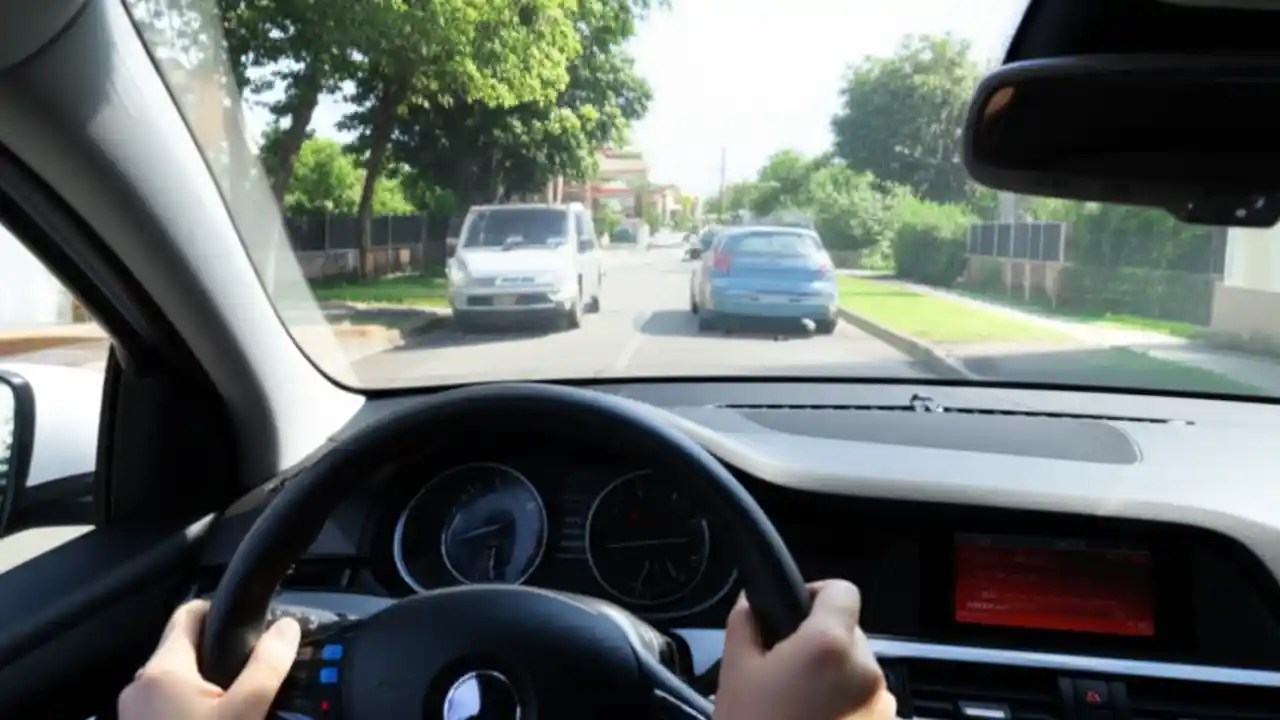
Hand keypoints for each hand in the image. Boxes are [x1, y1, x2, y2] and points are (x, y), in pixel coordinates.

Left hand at [118, 600, 299, 719]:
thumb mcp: (245, 713)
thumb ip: (268, 666)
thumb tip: (286, 627)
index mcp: (162, 670)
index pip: (189, 612)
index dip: (223, 611)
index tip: (252, 626)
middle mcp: (139, 685)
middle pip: (186, 646)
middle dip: (221, 654)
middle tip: (255, 672)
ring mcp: (133, 713)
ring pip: (178, 679)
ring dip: (208, 685)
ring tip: (240, 704)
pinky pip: (169, 705)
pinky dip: (194, 708)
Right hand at [714, 580, 896, 719]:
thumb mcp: (735, 670)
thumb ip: (746, 621)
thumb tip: (754, 602)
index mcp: (829, 644)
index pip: (842, 590)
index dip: (816, 593)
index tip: (794, 610)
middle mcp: (865, 670)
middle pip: (849, 632)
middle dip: (820, 640)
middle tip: (784, 667)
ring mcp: (881, 705)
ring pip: (857, 669)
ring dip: (833, 675)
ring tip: (797, 702)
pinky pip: (864, 702)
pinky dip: (843, 705)